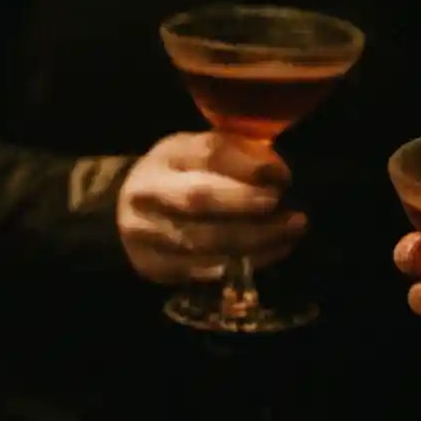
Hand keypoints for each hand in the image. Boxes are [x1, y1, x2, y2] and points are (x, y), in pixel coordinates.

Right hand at [118, 132, 306, 283]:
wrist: (127, 209)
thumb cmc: (185, 175)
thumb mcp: (207, 151)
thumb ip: (242, 155)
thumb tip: (279, 175)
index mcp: (169, 154)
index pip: (208, 153)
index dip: (249, 166)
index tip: (284, 178)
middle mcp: (150, 191)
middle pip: (200, 199)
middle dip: (251, 207)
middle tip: (294, 215)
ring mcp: (146, 232)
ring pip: (204, 241)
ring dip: (256, 241)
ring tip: (292, 234)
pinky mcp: (153, 266)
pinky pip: (203, 269)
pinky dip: (243, 263)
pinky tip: (273, 252)